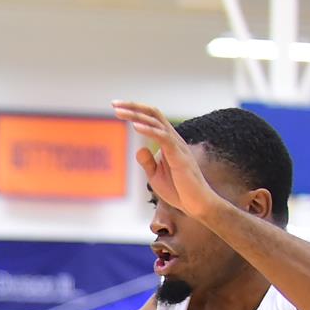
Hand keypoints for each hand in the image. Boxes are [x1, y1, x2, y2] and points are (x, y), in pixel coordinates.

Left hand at [113, 101, 222, 219]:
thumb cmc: (178, 191)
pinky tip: (135, 126)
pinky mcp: (179, 156)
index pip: (152, 119)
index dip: (135, 111)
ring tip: (118, 111)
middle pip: (154, 114)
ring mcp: (177, 146)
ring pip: (157, 122)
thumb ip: (148, 161)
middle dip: (133, 107)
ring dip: (136, 115)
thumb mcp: (156, 175)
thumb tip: (139, 148)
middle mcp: (174, 139)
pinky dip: (149, 130)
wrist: (196, 205)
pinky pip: (163, 138)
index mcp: (168, 142)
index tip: (116, 107)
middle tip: (114, 104)